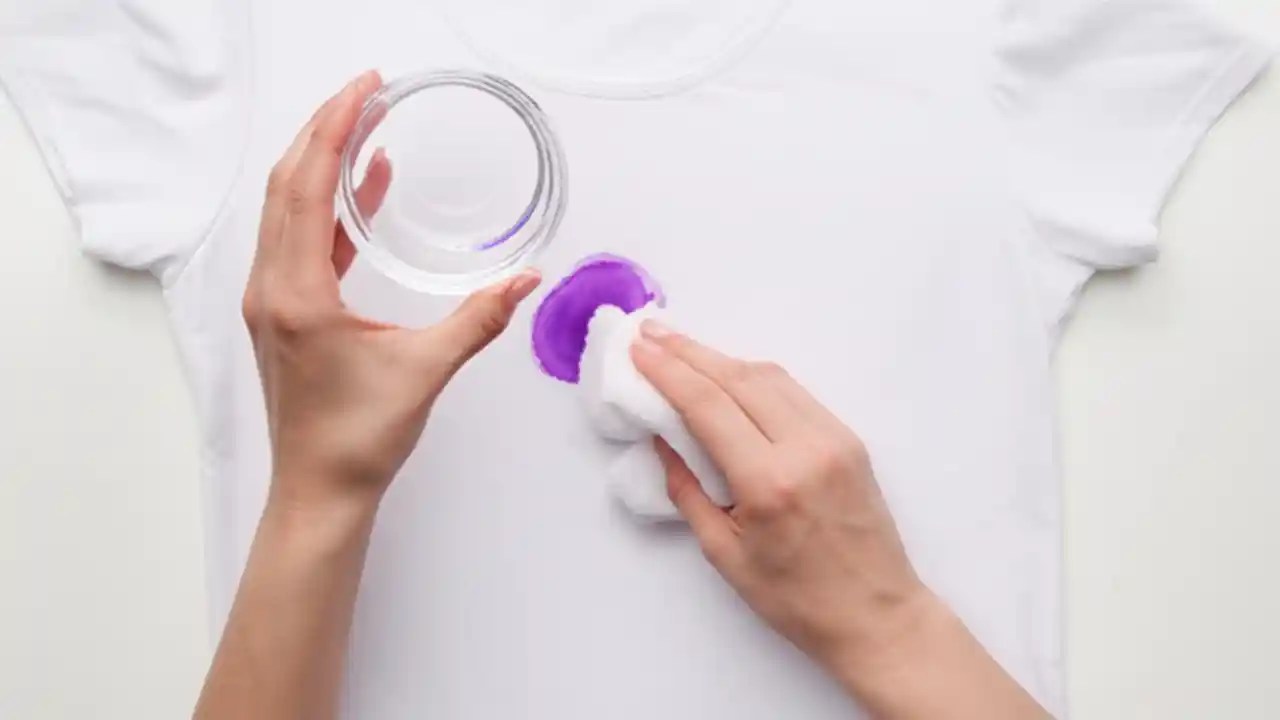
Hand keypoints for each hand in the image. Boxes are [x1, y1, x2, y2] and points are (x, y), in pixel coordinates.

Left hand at [242, 70, 541, 511]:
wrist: (320, 491)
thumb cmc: (359, 440)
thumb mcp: (426, 371)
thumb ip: (478, 319)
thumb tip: (526, 278)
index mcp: (298, 294)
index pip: (306, 187)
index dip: (333, 130)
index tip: (365, 91)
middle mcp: (272, 288)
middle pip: (287, 185)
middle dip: (325, 131)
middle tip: (368, 94)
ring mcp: (273, 300)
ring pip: (288, 209)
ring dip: (324, 165)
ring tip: (368, 129)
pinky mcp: (285, 312)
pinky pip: (301, 240)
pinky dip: (330, 208)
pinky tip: (366, 191)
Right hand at [630, 320, 932, 674]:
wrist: (878, 616)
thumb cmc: (797, 600)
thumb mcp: (726, 555)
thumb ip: (688, 492)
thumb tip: (663, 441)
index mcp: (770, 483)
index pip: (709, 406)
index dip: (669, 371)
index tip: (639, 349)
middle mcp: (806, 449)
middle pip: (738, 378)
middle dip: (689, 352)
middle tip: (652, 332)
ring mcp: (834, 439)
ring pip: (770, 377)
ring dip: (722, 359)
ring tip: (682, 348)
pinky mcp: (850, 440)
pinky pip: (795, 393)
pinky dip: (756, 378)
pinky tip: (730, 376)